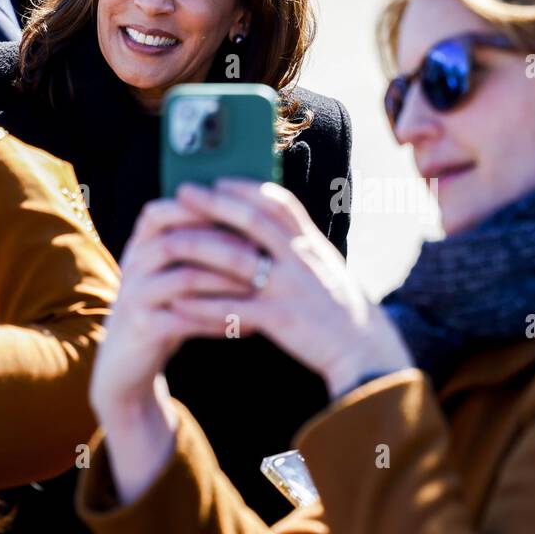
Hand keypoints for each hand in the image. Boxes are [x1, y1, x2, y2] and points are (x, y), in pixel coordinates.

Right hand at [88, 198, 254, 501]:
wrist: (128, 361)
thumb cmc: (165, 307)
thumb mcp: (172, 272)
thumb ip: (195, 247)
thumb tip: (250, 219)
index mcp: (140, 245)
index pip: (160, 212)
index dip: (199, 209)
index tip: (240, 215)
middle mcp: (132, 265)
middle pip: (175, 242)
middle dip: (222, 245)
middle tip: (259, 252)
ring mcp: (134, 297)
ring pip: (183, 279)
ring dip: (225, 281)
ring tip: (258, 288)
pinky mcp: (141, 329)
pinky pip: (184, 319)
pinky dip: (218, 320)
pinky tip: (247, 326)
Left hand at [165, 180, 412, 397]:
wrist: (366, 352)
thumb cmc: (344, 313)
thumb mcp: (328, 270)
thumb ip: (302, 250)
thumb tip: (277, 232)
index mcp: (313, 246)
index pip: (280, 204)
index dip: (247, 189)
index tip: (220, 180)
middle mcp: (302, 260)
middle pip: (252, 222)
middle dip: (215, 204)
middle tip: (184, 191)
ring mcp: (290, 289)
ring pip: (237, 260)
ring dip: (199, 247)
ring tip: (168, 241)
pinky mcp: (280, 320)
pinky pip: (233, 309)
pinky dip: (203, 306)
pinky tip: (178, 304)